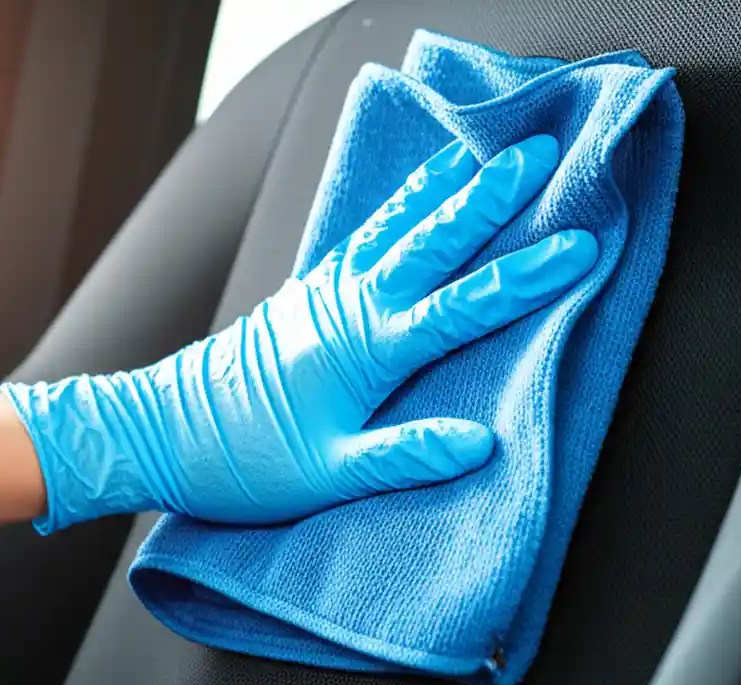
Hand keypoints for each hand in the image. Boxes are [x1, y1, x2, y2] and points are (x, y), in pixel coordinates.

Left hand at [0, 135, 596, 532]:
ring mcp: (322, 293)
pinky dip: (394, 207)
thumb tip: (481, 443)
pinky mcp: (303, 293)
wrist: (161, 431)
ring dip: (442, 190)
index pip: (462, 307)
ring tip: (481, 152)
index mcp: (365, 352)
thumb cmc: (242, 460)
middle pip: (431, 243)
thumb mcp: (327, 476)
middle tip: (538, 156)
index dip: (525, 278)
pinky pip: (360, 236)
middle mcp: (348, 308)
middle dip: (489, 199)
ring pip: (394, 228)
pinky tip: (414, 192)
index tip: (578, 245)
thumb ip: (404, 456)